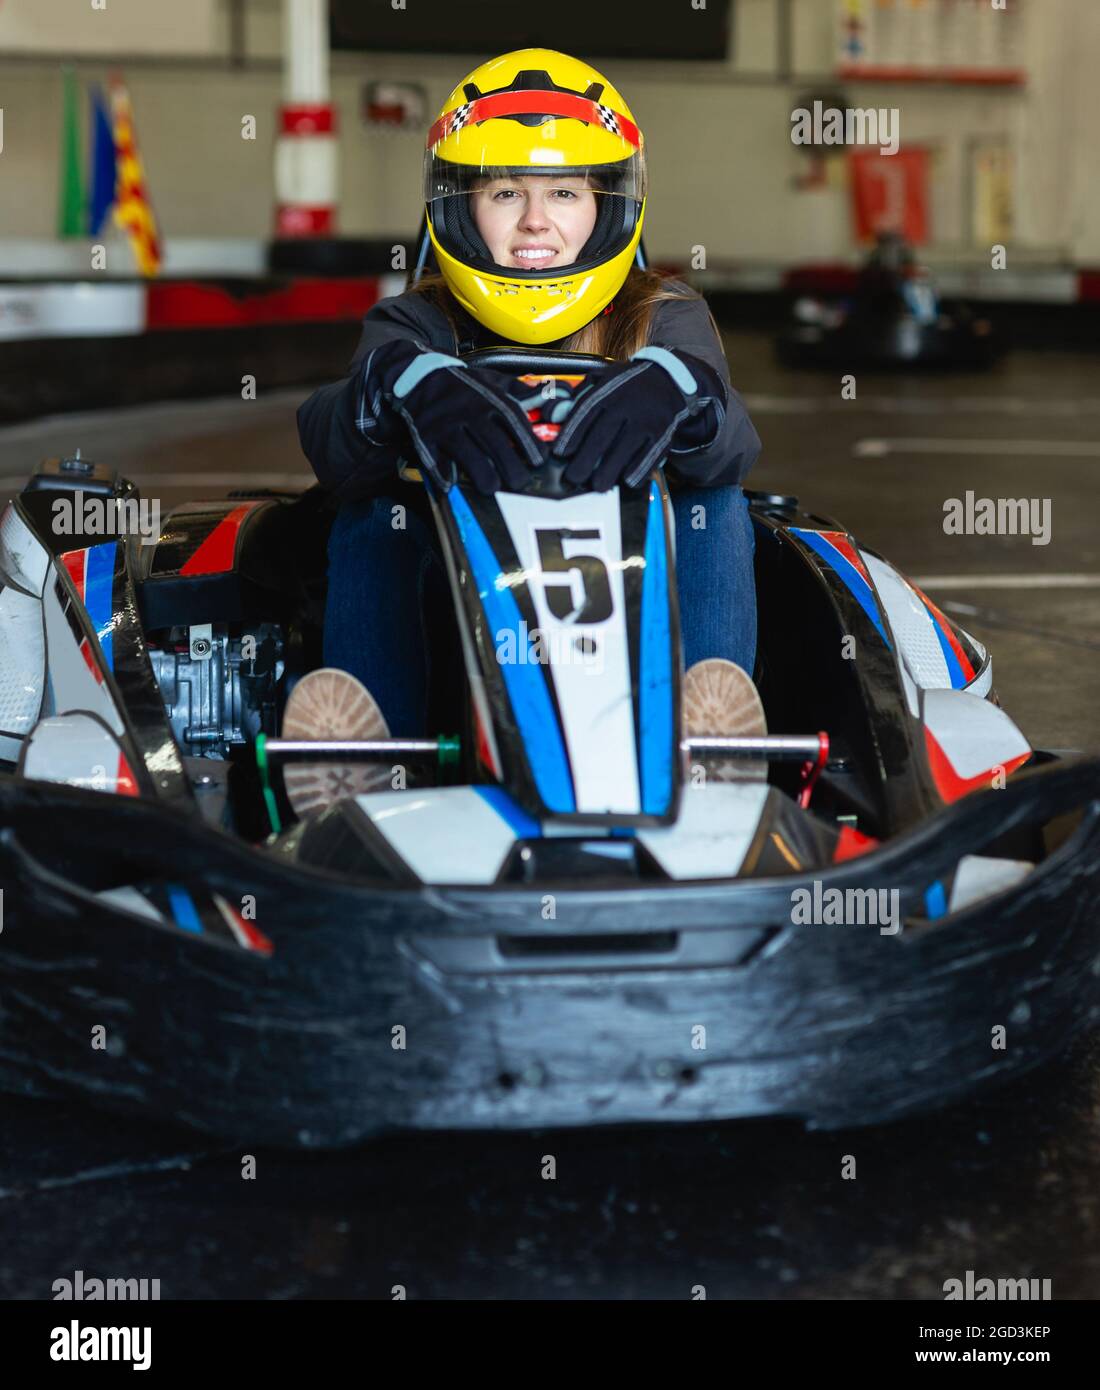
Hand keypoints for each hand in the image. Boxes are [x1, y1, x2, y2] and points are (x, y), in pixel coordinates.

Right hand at [357, 339, 542, 493]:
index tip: (539, 459)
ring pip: (466, 452)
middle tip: (521, 483)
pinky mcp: (426, 436)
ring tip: (492, 488)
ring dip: (480, 473)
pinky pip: (434, 457)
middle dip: (510, 465)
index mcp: (490, 400)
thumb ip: (522, 390)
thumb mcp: (494, 380)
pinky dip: (441, 472)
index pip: (514, 421)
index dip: (528, 442)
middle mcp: (470, 413)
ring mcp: (447, 426)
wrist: (421, 377)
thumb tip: (551, 396)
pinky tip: (450, 486)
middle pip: (493, 442)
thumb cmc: (465, 385)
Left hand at [549, 347, 726, 490]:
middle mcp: (626, 404)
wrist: (667, 381)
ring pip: (626, 446)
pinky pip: (651, 453)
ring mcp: (646, 419)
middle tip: (575, 477)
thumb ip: (579, 396)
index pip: (586, 412)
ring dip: (611, 469)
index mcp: (607, 391)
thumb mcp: (601, 380)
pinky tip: (628, 482)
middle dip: (587, 458)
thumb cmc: (624, 387)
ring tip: (598, 486)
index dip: (572, 433)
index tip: (561, 453)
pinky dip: (640, 469)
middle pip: (603, 434)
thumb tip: (553, 415)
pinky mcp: (662, 432)